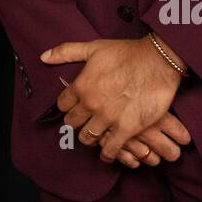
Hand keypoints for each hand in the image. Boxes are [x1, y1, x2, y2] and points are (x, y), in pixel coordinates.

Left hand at [41, 37, 182, 163]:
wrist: (157, 61)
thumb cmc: (126, 53)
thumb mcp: (93, 47)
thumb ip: (66, 52)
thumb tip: (43, 57)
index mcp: (82, 85)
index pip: (63, 104)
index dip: (67, 106)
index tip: (73, 107)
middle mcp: (91, 104)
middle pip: (72, 123)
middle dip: (76, 123)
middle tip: (83, 122)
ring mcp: (108, 118)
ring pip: (88, 138)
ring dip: (89, 137)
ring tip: (94, 135)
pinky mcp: (126, 129)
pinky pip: (110, 150)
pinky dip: (107, 154)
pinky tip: (107, 152)